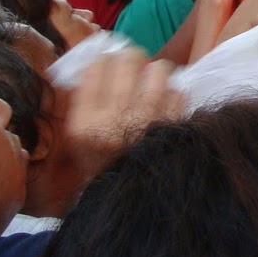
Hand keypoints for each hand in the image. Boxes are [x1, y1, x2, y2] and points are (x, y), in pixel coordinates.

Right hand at [65, 48, 182, 167]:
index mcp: (86, 122)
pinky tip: (165, 103)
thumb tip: (99, 61)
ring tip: (153, 81)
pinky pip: (178, 92)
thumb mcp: (79, 138)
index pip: (96, 67)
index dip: (105, 58)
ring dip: (156, 72)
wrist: (129, 198)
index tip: (110, 62)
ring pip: (159, 70)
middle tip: (134, 64)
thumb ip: (84, 101)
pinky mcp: (173, 128)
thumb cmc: (103, 163)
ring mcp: (148, 122)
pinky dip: (173, 94)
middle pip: (129, 61)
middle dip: (133, 58)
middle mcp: (115, 119)